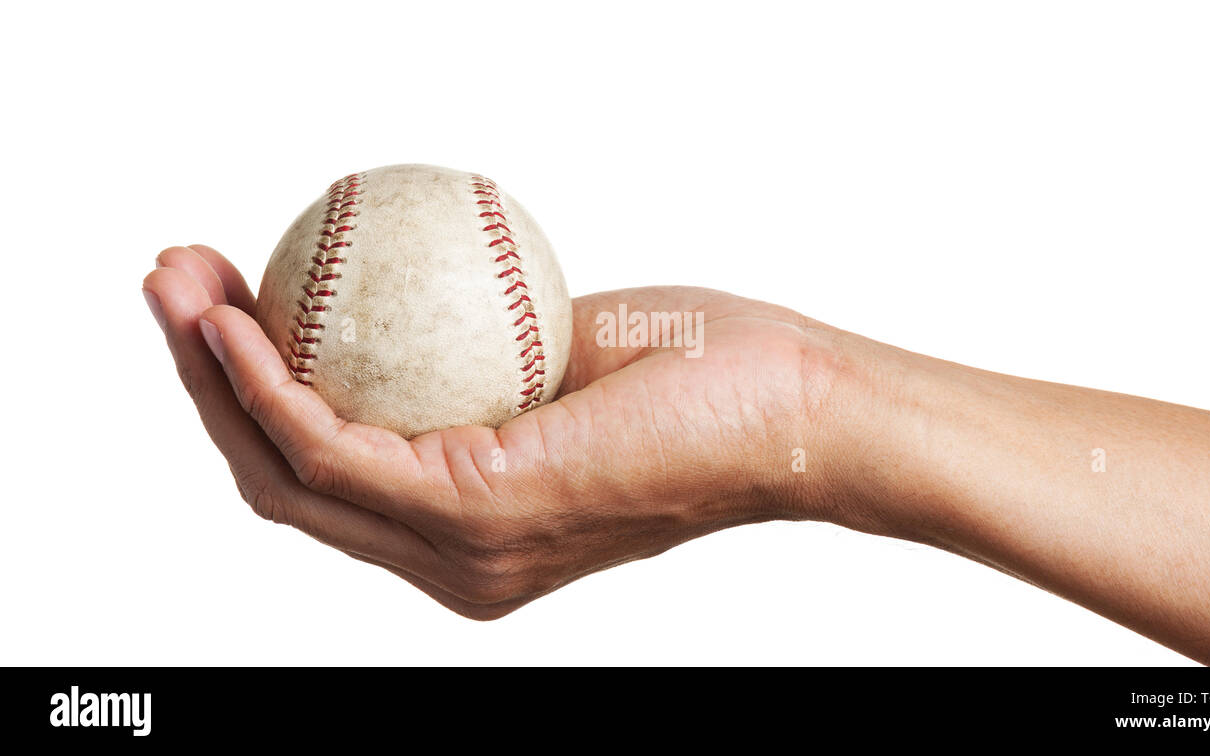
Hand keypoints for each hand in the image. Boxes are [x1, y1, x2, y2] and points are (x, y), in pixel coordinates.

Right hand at [143, 245, 859, 617]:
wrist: (796, 409)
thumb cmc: (701, 374)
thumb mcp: (559, 353)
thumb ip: (476, 352)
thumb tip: (407, 288)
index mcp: (472, 533)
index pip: (331, 477)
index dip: (253, 398)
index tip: (222, 305)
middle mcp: (456, 563)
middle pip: (285, 482)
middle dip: (207, 385)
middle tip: (171, 282)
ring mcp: (463, 550)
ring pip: (286, 470)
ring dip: (212, 374)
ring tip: (174, 280)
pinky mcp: (477, 513)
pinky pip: (334, 444)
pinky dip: (267, 381)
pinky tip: (233, 317)